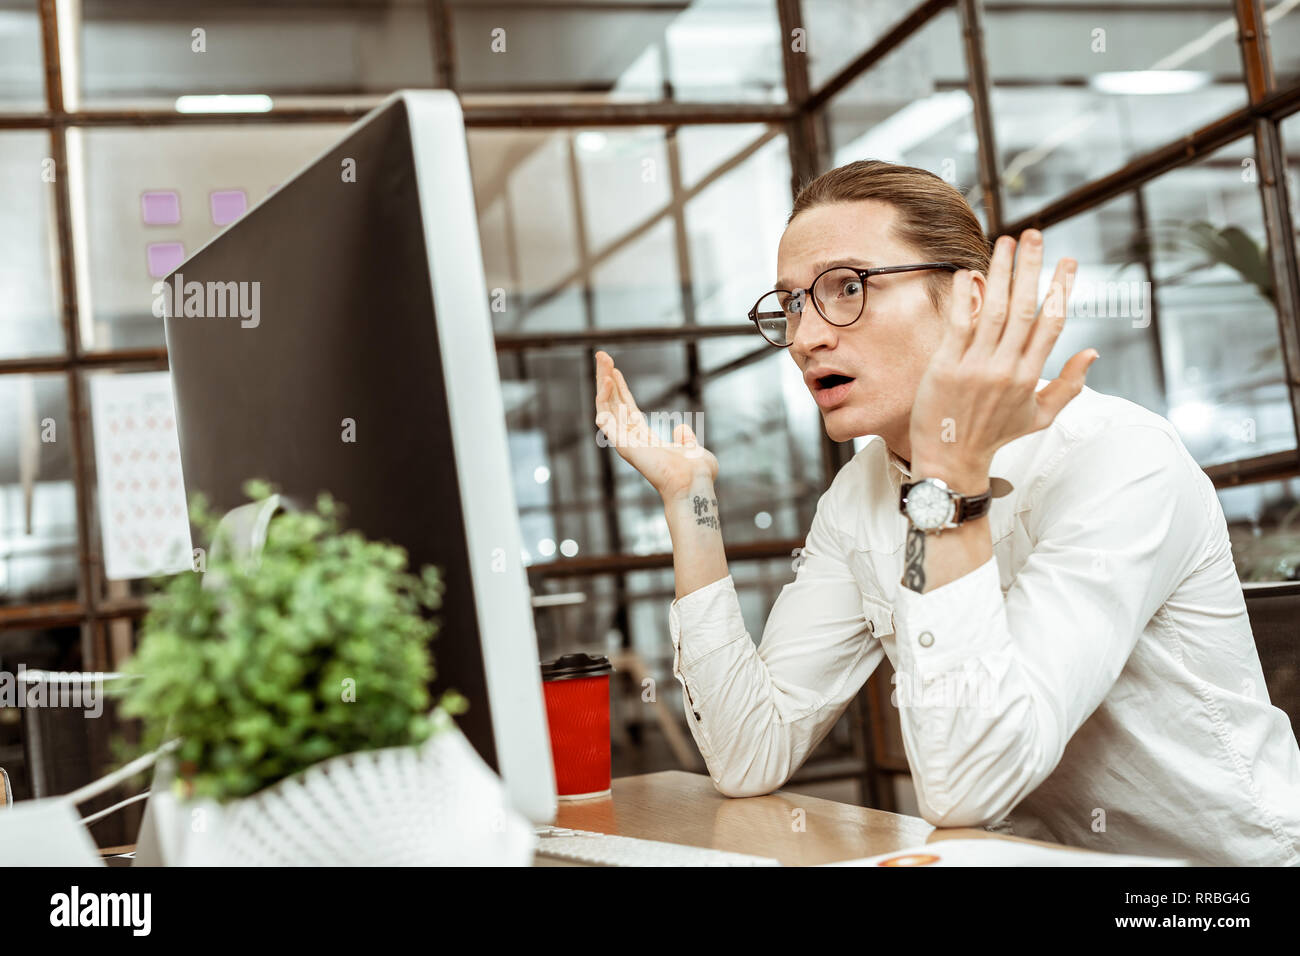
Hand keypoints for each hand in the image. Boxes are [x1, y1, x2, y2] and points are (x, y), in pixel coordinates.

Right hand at [594, 350, 717, 498]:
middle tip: (602, 355)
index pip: (626, 409)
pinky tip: (608, 380)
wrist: (694, 485)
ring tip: (602, 358)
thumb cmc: (696, 474)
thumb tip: (681, 428)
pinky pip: (607, 417)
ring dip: (602, 381)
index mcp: (645, 439)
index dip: (620, 389)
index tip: (614, 370)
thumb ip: (685, 439)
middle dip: (606, 379)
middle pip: (612, 403)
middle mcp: (631, 439)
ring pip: (605, 406)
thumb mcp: (692, 449)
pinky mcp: (622, 444)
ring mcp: (624, 441)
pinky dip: (605, 398)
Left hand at [908, 229, 1098, 488]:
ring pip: (994, 310)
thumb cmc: (995, 436)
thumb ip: (1069, 385)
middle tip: (1036, 235)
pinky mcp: (946, 366)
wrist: (951, 459)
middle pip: (1025, 308)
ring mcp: (975, 366)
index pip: (1052, 323)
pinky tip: (970, 272)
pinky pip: (958, 324)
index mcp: (1031, 376)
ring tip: (1006, 242)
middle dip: (1032, 268)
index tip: (1069, 261)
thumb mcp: (1040, 416)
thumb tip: (1093, 353)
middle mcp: (1006, 368)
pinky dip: (966, 297)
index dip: (1061, 288)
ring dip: (1001, 273)